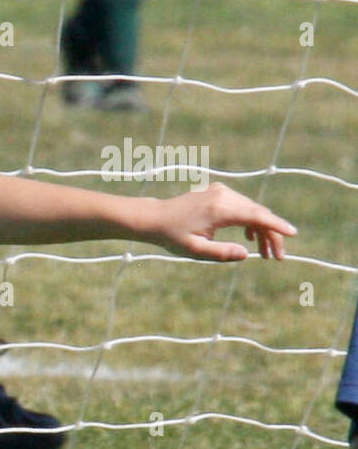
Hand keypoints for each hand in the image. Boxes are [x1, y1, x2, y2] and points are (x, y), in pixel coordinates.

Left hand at [148, 182, 295, 260]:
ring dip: (261, 229)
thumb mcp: (195, 250)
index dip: (277, 226)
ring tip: (265, 253)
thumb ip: (221, 253)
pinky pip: (242, 206)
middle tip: (277, 257)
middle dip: (271, 234)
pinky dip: (250, 220)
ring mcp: (221, 191)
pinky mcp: (218, 192)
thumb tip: (247, 254)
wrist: (154, 218)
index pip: (256, 215)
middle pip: (258, 213)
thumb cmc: (172, 236)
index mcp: (219, 209)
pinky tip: (250, 237)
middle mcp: (223, 195)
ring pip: (252, 209)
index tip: (293, 234)